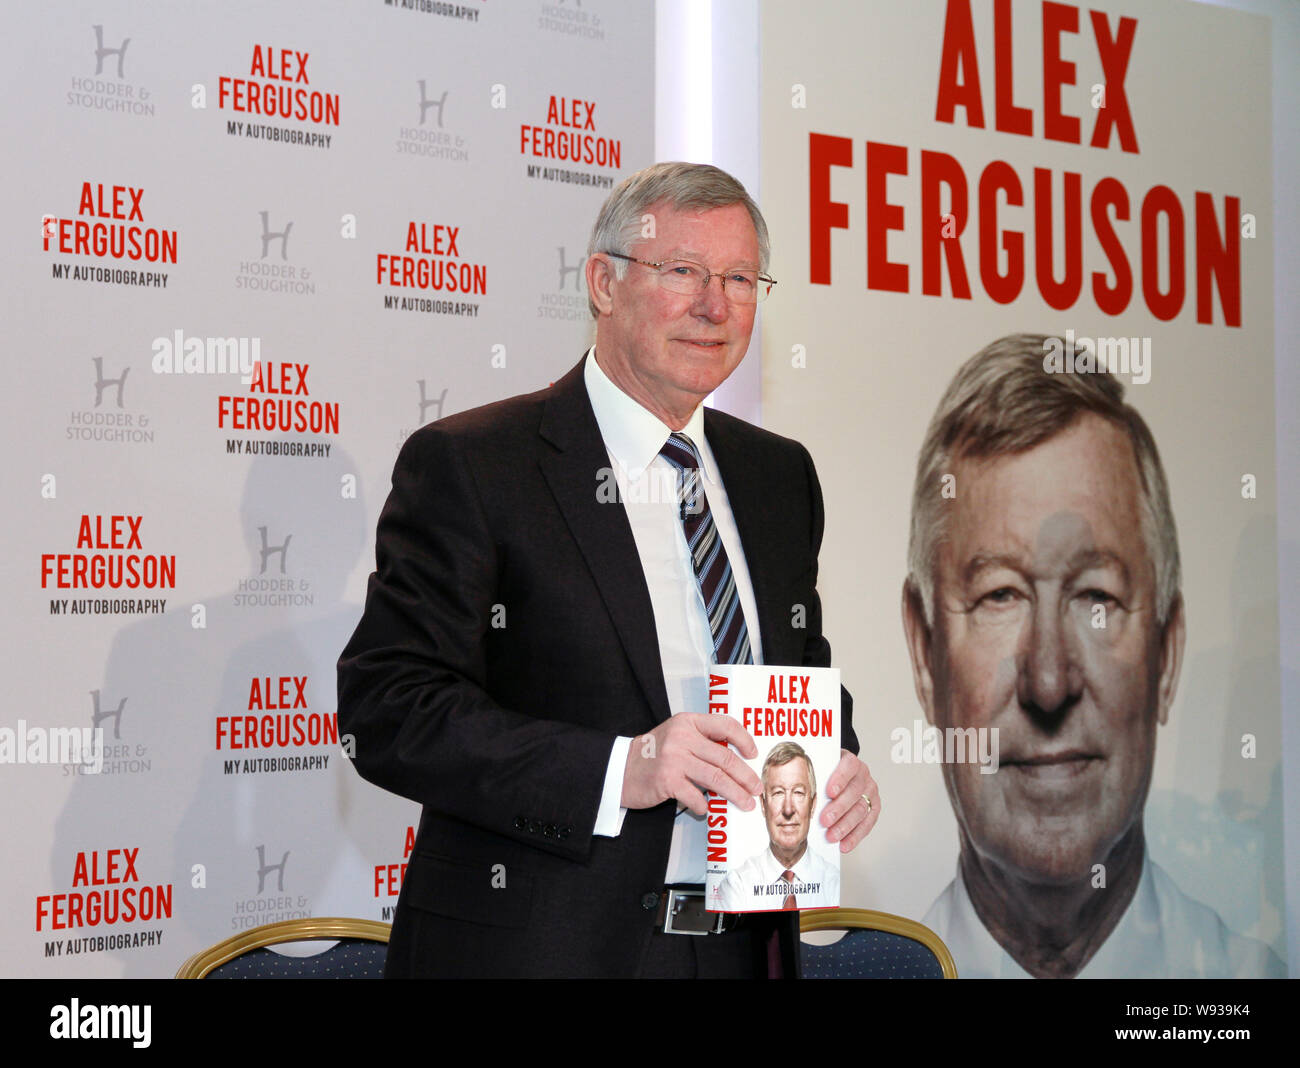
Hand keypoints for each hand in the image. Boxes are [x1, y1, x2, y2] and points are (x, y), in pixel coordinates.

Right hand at [622, 714, 760, 815]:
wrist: (620, 769)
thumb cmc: (651, 754)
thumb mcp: (676, 736)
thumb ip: (701, 741)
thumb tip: (735, 760)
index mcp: (687, 722)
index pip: (725, 725)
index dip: (744, 739)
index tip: (753, 754)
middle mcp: (682, 737)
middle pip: (725, 758)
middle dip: (745, 776)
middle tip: (756, 787)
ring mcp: (674, 759)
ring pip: (716, 778)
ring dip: (735, 794)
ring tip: (745, 803)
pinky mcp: (667, 780)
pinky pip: (696, 796)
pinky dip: (704, 806)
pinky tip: (706, 810)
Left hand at [820, 750, 879, 851]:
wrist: (842, 773)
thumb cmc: (829, 771)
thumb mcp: (822, 766)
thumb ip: (816, 773)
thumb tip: (801, 783)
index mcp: (851, 761)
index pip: (849, 765)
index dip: (840, 779)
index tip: (829, 792)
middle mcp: (863, 776)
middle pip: (854, 792)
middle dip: (839, 808)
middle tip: (824, 820)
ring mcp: (870, 792)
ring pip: (860, 809)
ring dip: (845, 826)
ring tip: (831, 836)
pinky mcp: (874, 807)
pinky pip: (867, 823)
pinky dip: (855, 836)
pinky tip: (844, 844)